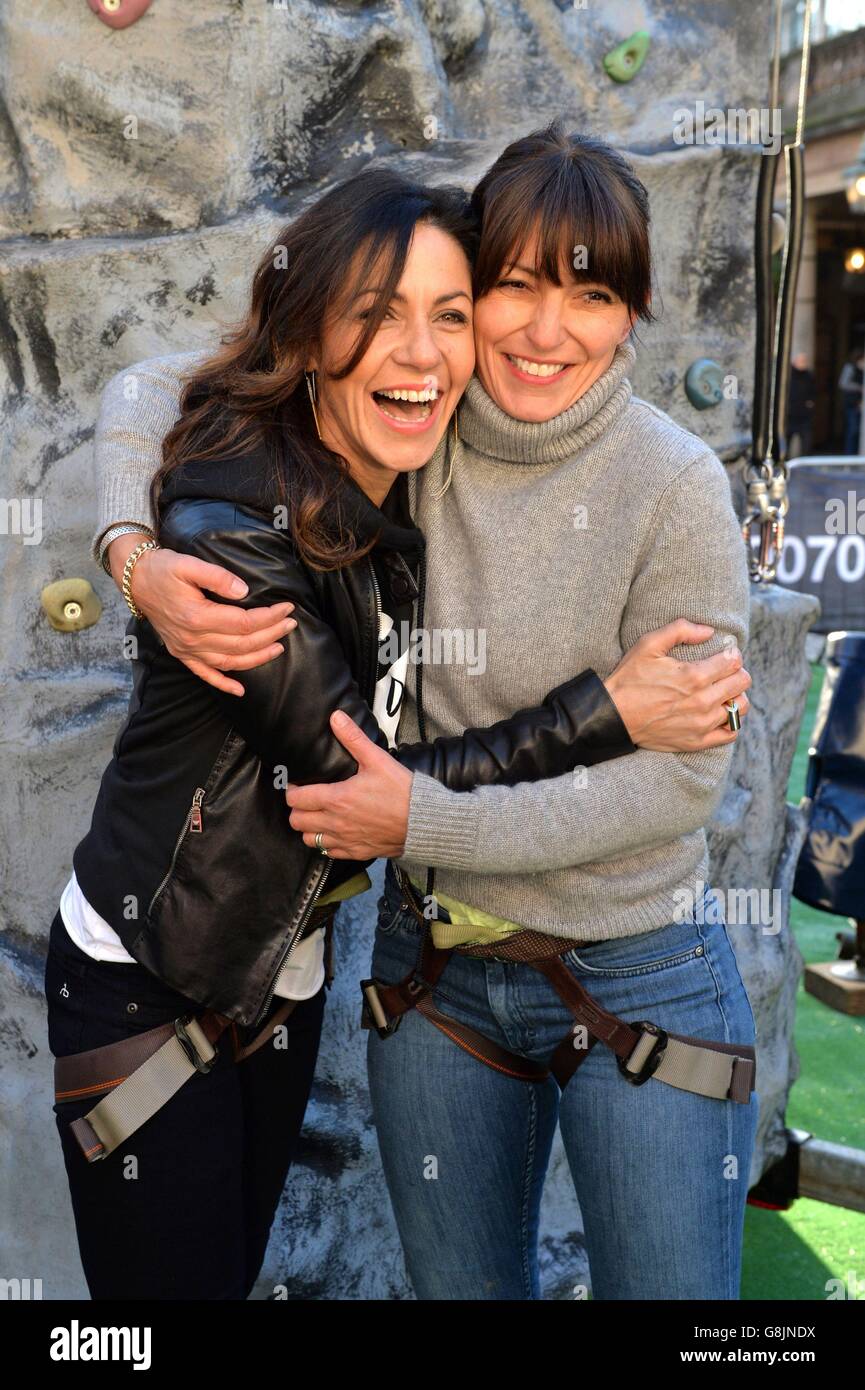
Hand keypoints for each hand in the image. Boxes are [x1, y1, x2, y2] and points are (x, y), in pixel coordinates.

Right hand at [107, 534, 296, 695]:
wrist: (136, 581)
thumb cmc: (163, 570)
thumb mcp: (188, 564)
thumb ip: (218, 577)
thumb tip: (244, 591)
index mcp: (197, 617)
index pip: (244, 622)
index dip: (269, 617)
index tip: (287, 608)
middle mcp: (193, 639)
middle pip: (242, 643)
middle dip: (271, 634)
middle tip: (290, 624)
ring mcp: (187, 650)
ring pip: (229, 662)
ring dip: (257, 658)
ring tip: (279, 648)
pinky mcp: (182, 654)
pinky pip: (205, 675)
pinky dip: (223, 684)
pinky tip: (240, 690)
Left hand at [285, 711, 411, 858]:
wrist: (424, 822)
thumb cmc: (402, 791)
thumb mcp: (377, 760)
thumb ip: (353, 738)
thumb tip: (336, 718)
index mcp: (336, 799)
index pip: (296, 799)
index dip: (291, 791)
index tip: (296, 785)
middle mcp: (335, 823)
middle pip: (297, 821)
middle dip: (297, 809)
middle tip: (305, 800)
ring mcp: (345, 840)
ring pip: (309, 839)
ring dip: (309, 828)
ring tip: (317, 816)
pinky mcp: (356, 852)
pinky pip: (328, 852)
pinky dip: (326, 843)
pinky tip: (334, 832)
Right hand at [603, 620, 751, 751]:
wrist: (613, 716)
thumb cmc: (630, 679)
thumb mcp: (648, 645)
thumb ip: (680, 630)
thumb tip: (709, 631)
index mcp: (693, 676)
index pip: (733, 662)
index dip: (732, 653)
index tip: (724, 653)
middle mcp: (702, 702)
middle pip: (741, 683)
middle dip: (736, 672)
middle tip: (723, 671)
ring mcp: (701, 724)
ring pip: (740, 708)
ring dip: (736, 696)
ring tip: (723, 692)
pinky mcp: (696, 741)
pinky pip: (730, 733)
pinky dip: (730, 721)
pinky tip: (719, 712)